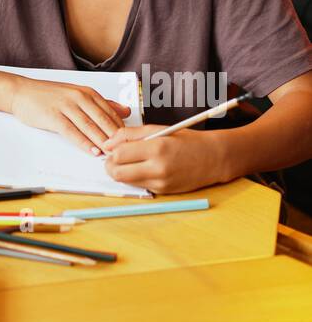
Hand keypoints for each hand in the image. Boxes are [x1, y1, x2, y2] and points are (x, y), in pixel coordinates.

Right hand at [8, 77, 130, 153]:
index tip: (131, 143)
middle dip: (116, 138)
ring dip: (103, 142)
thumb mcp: (77, 95)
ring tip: (114, 155)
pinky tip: (92, 151)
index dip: (122, 129)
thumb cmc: (49, 96)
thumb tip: (125, 112)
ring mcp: (66, 106)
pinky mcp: (54, 116)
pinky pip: (72, 132)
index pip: (111, 113)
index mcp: (87, 92)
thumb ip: (102, 104)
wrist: (21, 92)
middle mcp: (79, 97)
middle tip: (127, 152)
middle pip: (103, 120)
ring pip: (90, 127)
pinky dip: (84, 143)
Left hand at [100, 125, 228, 193]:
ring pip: (126, 181)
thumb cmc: (187, 141)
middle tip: (114, 158)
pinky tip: (143, 168)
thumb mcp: (158, 129)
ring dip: (122, 172)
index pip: (118, 154)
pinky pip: (139, 186)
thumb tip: (108, 143)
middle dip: (110, 165)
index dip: (111, 150)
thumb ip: (130, 134)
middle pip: (117, 173)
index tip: (112, 146)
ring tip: (130, 161)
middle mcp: (158, 168)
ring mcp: (160, 183)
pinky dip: (135, 178)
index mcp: (156, 148)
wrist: (213, 158)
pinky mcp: (163, 192)